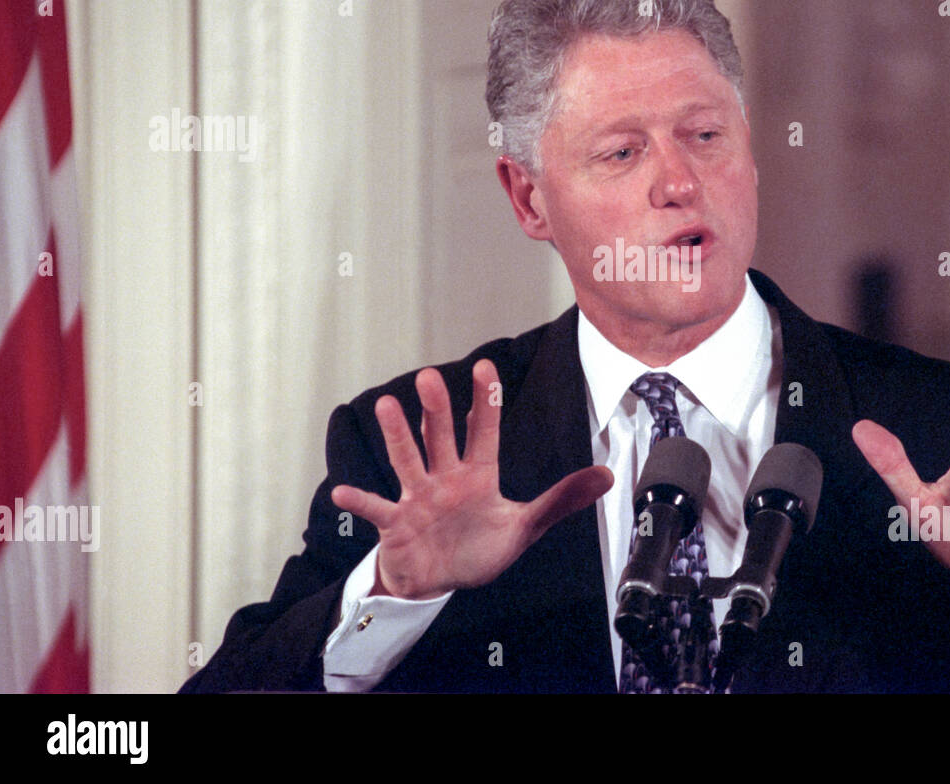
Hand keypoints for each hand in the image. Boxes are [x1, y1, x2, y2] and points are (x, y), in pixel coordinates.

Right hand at [331, 359, 612, 598]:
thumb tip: (607, 476)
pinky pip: (378, 509)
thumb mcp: (524, 526)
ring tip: (386, 405)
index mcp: (477, 475)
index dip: (484, 401)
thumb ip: (562, 500)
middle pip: (440, 436)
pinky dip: (361, 501)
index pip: (482, 430)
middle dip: (436, 408)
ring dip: (397, 434)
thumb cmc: (477, 549)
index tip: (484, 366)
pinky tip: (342, 491)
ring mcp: (417, 498)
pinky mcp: (396, 524)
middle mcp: (445, 479)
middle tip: (429, 376)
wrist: (440, 581)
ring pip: (407, 460)